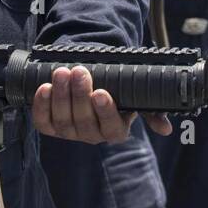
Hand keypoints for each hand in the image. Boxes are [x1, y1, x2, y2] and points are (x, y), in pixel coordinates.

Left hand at [32, 66, 172, 141]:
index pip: (110, 127)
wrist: (91, 76)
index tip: (101, 92)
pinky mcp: (50, 126)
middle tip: (79, 71)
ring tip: (62, 72)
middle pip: (84, 121)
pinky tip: (44, 87)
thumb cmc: (115, 86)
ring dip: (61, 95)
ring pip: (64, 120)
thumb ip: (151, 110)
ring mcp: (70, 132)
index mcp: (115, 131)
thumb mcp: (135, 97)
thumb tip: (165, 129)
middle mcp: (92, 135)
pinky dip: (42, 105)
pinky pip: (43, 121)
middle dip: (80, 95)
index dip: (105, 111)